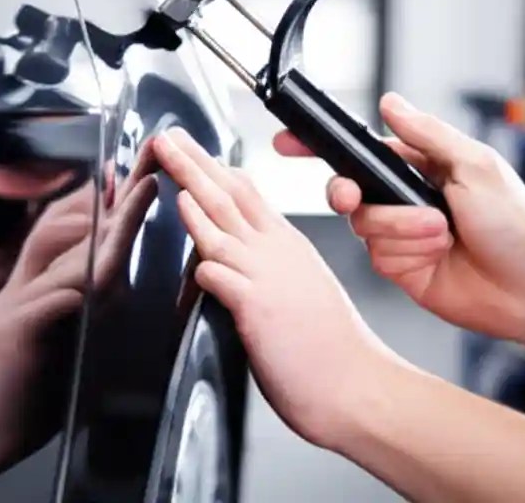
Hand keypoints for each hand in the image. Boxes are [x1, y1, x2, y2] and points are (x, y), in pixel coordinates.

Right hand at [0, 169, 158, 486]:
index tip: (140, 183)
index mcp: (37, 294)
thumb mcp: (43, 345)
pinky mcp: (10, 338)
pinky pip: (45, 307)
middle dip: (117, 203)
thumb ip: (68, 315)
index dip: (108, 211)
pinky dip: (69, 292)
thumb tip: (104, 294)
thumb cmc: (6, 395)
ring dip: (107, 230)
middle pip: (73, 235)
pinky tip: (97, 273)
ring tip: (141, 198)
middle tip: (150, 169)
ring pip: (68, 261)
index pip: (76, 242)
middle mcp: (26, 292)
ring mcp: (16, 311)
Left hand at [152, 129, 403, 450]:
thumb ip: (269, 267)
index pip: (245, 193)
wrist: (357, 387)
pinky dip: (204, 257)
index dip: (214, 167)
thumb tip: (239, 260)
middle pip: (228, 196)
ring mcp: (267, 279)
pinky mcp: (258, 310)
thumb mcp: (300, 288)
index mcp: (286, 247)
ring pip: (221, 226)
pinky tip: (188, 241)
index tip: (190, 148)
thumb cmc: (329, 349)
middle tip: (167, 137)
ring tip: (167, 167)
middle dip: (194, 163)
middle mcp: (276, 254)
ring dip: (191, 195)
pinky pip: (222, 276)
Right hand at [274, 92, 524, 342]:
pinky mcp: (400, 268)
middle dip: (348, 192)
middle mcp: (404, 200)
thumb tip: (390, 102)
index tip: (289, 143)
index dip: (320, 146)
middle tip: (354, 197)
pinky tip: (437, 255)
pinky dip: (407, 252)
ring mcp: (400, 235)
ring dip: (402, 227)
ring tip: (442, 233)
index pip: (360, 150)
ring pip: (364, 224)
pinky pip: (377, 255)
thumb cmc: (517, 225)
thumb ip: (426, 134)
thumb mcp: (474, 164)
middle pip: (348, 187)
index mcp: (420, 167)